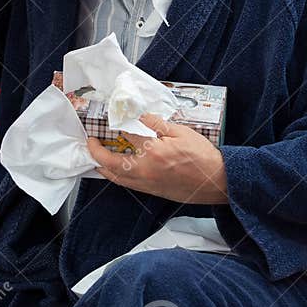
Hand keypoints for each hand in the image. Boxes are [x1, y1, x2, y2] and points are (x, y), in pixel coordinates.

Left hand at [86, 113, 227, 203]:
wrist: (216, 182)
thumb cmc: (202, 157)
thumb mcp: (181, 132)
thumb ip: (157, 124)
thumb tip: (140, 115)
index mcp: (153, 152)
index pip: (126, 134)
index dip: (118, 124)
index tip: (113, 117)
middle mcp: (146, 170)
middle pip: (111, 162)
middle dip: (96, 152)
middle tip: (90, 141)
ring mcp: (147, 183)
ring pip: (116, 178)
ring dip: (103, 167)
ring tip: (96, 157)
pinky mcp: (152, 191)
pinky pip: (127, 185)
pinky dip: (116, 176)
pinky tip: (115, 170)